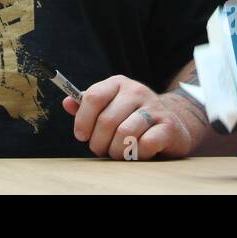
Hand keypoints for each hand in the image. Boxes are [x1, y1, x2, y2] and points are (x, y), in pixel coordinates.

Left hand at [62, 75, 194, 159]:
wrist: (170, 124)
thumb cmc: (131, 117)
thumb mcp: (109, 106)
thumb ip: (87, 106)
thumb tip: (66, 103)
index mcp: (118, 83)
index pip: (93, 97)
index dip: (83, 120)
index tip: (81, 135)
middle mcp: (137, 91)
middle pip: (106, 120)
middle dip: (98, 142)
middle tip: (100, 149)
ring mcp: (154, 107)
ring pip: (124, 134)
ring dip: (116, 151)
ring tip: (116, 153)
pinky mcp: (168, 125)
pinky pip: (145, 144)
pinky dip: (136, 154)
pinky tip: (136, 153)